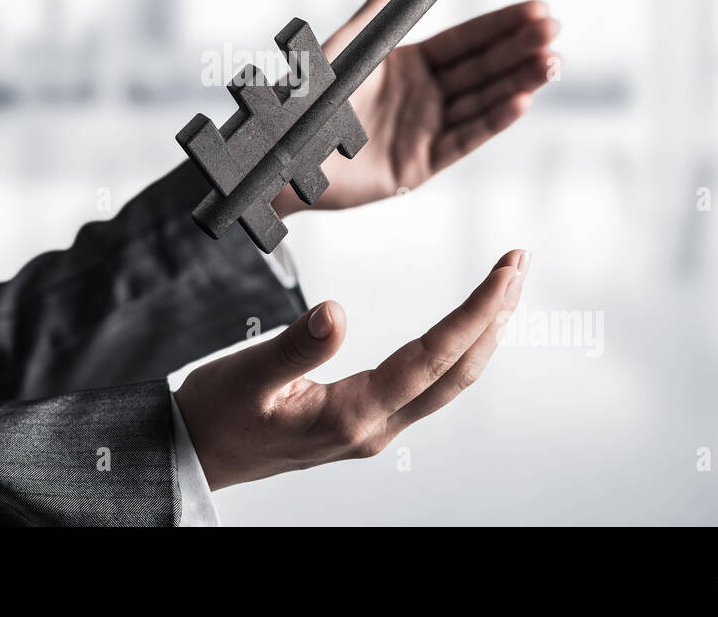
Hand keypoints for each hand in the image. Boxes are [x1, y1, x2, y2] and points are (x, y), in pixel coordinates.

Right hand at [173, 249, 528, 490]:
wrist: (198, 454)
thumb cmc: (218, 415)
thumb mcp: (244, 376)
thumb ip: (291, 346)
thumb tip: (336, 311)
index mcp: (351, 415)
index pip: (431, 359)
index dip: (474, 314)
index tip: (505, 272)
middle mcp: (375, 427)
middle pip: (456, 372)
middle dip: (495, 316)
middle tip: (519, 263)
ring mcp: (374, 428)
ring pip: (447, 381)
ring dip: (482, 332)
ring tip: (505, 285)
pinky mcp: (367, 421)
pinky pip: (429, 384)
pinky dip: (457, 348)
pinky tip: (465, 326)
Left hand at [274, 0, 559, 215]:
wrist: (280, 150)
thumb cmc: (307, 94)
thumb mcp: (351, 44)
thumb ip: (383, 7)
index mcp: (410, 64)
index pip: (468, 41)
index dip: (503, 25)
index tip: (539, 8)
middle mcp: (424, 97)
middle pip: (483, 70)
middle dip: (521, 50)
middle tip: (556, 32)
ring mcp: (425, 131)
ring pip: (481, 103)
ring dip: (518, 83)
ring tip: (552, 63)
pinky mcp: (419, 166)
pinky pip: (463, 140)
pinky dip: (493, 121)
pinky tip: (521, 101)